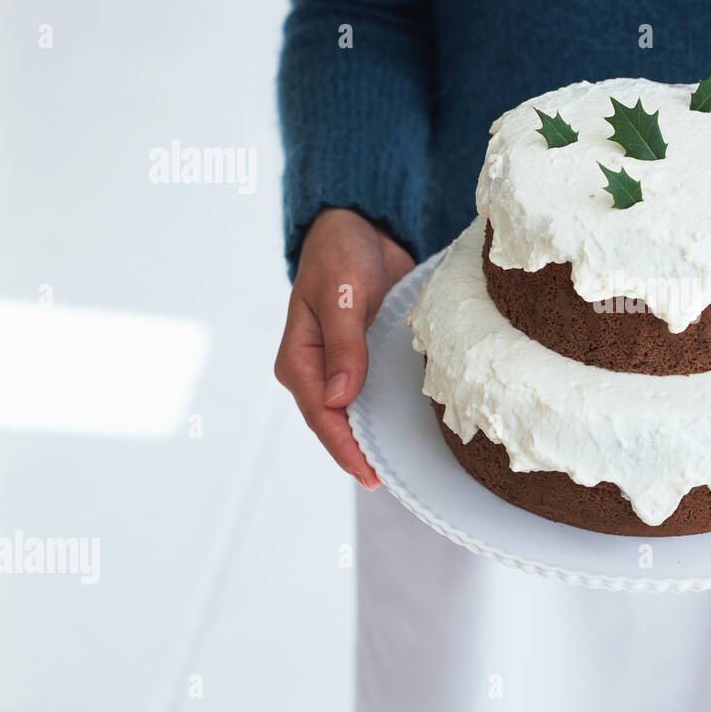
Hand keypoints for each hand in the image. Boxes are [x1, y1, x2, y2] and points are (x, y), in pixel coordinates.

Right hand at [274, 208, 414, 488]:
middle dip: (360, 454)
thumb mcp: (343, 293)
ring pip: (355, 415)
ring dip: (375, 439)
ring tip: (405, 468)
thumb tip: (339, 398)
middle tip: (395, 483)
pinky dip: (388, 414)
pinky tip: (412, 431)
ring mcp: (338, 368)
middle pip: (337, 425)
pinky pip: (373, 396)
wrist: (359, 228)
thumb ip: (344, 344)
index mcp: (298, 360)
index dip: (346, 449)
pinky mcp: (362, 359)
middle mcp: (315, 371)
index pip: (322, 417)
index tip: (372, 476)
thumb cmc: (342, 253)